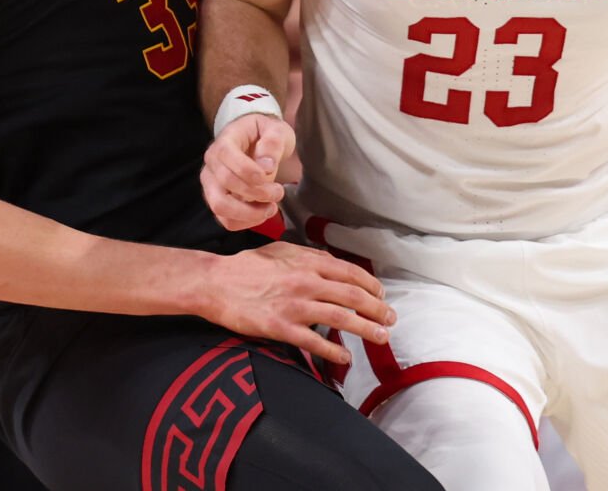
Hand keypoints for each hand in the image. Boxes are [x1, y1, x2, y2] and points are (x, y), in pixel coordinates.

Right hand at [201, 113, 293, 229]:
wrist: (256, 140)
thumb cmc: (264, 133)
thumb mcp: (275, 129)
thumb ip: (272, 143)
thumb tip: (266, 167)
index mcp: (224, 141)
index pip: (226, 155)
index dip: (247, 170)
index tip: (269, 175)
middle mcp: (212, 163)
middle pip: (225, 184)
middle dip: (255, 193)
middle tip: (278, 193)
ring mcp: (211, 184)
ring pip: (220, 206)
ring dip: (249, 213)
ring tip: (271, 208)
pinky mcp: (217, 200)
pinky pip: (225, 219)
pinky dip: (244, 222)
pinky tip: (262, 214)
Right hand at [202, 240, 394, 364]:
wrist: (216, 283)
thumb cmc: (248, 266)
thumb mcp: (283, 250)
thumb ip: (310, 256)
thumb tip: (334, 265)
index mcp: (308, 263)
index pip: (350, 274)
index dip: (370, 285)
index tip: (381, 295)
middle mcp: (306, 283)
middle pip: (352, 297)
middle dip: (377, 309)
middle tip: (391, 319)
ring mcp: (294, 307)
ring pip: (340, 319)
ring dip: (366, 329)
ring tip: (381, 337)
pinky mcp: (280, 328)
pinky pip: (313, 342)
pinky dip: (333, 351)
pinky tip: (345, 357)